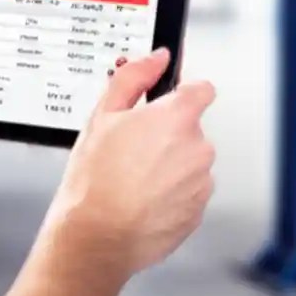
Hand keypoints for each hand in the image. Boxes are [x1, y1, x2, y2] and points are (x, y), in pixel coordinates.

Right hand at [0, 50, 215, 295]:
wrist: (97, 236)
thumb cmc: (95, 181)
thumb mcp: (102, 115)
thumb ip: (134, 77)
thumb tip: (156, 58)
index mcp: (176, 117)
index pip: (201, 89)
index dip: (182, 93)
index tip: (166, 103)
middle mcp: (197, 147)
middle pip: (191, 128)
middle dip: (167, 134)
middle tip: (132, 149)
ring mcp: (200, 182)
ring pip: (189, 161)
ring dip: (170, 165)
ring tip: (133, 178)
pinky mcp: (198, 210)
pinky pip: (188, 191)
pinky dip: (171, 192)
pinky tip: (142, 198)